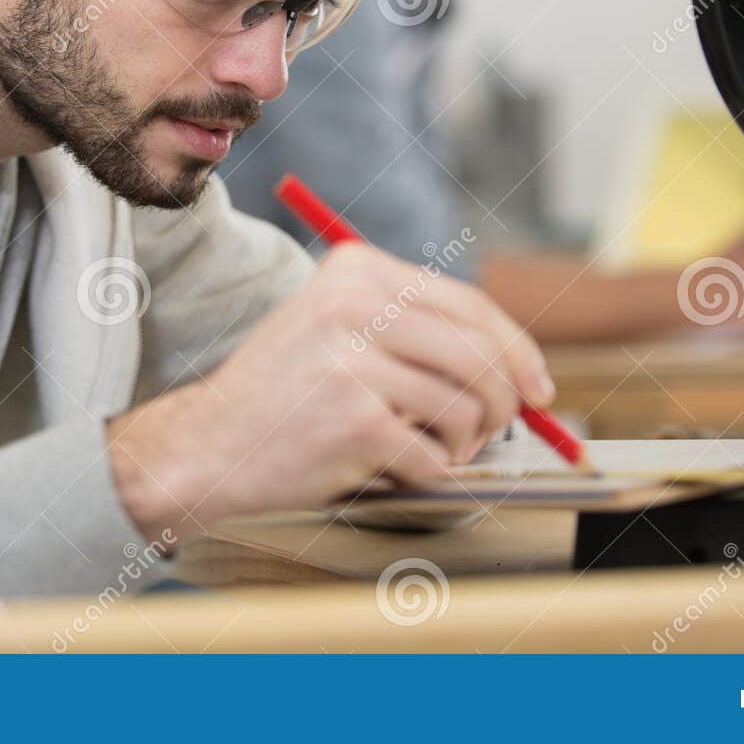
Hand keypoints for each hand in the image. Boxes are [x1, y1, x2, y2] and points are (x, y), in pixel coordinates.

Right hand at [106, 241, 551, 540]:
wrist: (205, 448)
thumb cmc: (281, 396)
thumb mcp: (337, 328)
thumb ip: (413, 328)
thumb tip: (517, 364)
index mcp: (357, 269)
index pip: (469, 304)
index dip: (517, 349)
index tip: (538, 386)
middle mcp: (355, 303)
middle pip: (480, 353)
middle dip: (505, 403)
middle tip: (497, 432)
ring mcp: (354, 360)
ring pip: (467, 408)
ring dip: (463, 445)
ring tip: (428, 452)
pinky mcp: (356, 420)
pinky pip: (434, 457)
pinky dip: (428, 475)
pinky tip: (392, 470)